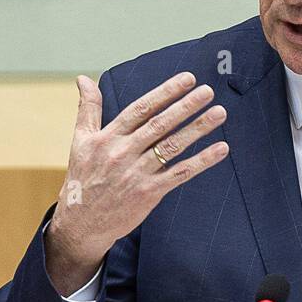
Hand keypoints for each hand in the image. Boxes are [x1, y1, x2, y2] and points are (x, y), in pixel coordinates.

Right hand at [45, 72, 228, 293]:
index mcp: (108, 137)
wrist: (81, 223)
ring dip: (198, 128)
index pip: (141, 109)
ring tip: (219, 113)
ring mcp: (137, 173)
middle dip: (186, 106)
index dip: (165, 92)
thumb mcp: (80, 141)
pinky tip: (221, 149)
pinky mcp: (149, 192)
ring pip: (172, 146)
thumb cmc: (83, 178)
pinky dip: (202, 161)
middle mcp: (123, 152)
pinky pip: (180, 173)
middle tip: (208, 91)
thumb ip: (88, 108)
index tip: (187, 79)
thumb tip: (83, 78)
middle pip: (159, 124)